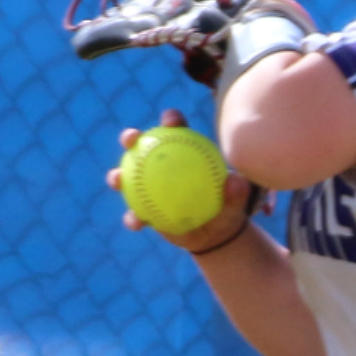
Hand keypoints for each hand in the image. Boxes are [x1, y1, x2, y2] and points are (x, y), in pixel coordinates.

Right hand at [106, 109, 271, 253]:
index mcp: (184, 155)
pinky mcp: (143, 211)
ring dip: (117, 176)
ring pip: (127, 178)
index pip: (176, 131)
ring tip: (117, 179)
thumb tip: (235, 181)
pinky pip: (134, 214)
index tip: (171, 120)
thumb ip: (238, 191)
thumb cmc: (227, 211)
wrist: (216, 236)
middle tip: (131, 138)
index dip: (171, 120)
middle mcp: (162, 168)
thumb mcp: (237, 202)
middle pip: (142, 147)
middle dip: (130, 137)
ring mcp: (149, 189)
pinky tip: (136, 222)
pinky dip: (133, 218)